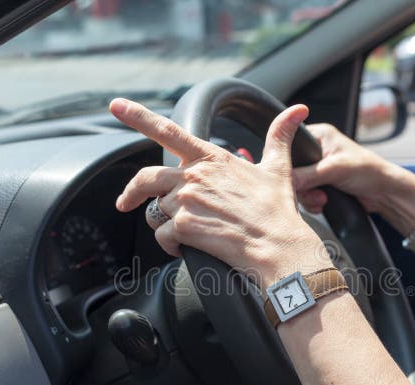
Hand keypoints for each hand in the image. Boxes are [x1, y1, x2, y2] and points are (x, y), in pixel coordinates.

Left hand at [110, 99, 330, 288]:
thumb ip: (280, 137)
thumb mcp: (278, 169)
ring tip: (186, 234)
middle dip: (132, 192)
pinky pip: (161, 237)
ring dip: (165, 224)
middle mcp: (194, 175)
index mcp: (212, 157)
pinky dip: (171, 246)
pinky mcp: (183, 226)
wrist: (278, 247)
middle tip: (125, 202)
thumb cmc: (278, 211)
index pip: (168, 130)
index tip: (116, 105)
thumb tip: (298, 111)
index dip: (138, 115)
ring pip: (155, 211)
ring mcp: (186, 200)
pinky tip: (189, 248)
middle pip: (146, 178)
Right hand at [291, 123, 414, 213]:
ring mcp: (318, 168)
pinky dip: (312, 202)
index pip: (291, 143)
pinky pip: (305, 194)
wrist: (384, 193)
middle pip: (292, 168)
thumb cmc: (369, 171)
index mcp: (320, 135)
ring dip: (308, 196)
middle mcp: (317, 150)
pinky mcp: (321, 184)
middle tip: (314, 191)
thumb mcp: (335, 169)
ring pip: (297, 184)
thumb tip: (286, 180)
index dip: (288, 160)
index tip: (291, 174)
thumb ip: (308, 175)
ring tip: (322, 199)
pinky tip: (322, 204)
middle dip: (301, 185)